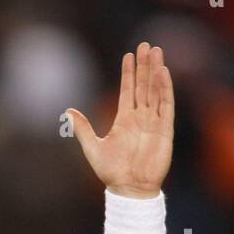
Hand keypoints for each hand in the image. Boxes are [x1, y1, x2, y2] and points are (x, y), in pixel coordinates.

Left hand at [67, 43, 173, 198]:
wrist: (128, 188)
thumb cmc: (111, 172)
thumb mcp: (92, 147)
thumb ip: (82, 128)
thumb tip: (67, 112)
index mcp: (124, 120)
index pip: (128, 90)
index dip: (129, 73)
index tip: (129, 56)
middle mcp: (140, 118)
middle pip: (143, 85)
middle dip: (144, 65)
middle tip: (145, 45)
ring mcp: (153, 122)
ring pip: (156, 90)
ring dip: (156, 71)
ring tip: (156, 51)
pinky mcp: (165, 129)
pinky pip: (166, 104)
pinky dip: (165, 88)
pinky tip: (163, 72)